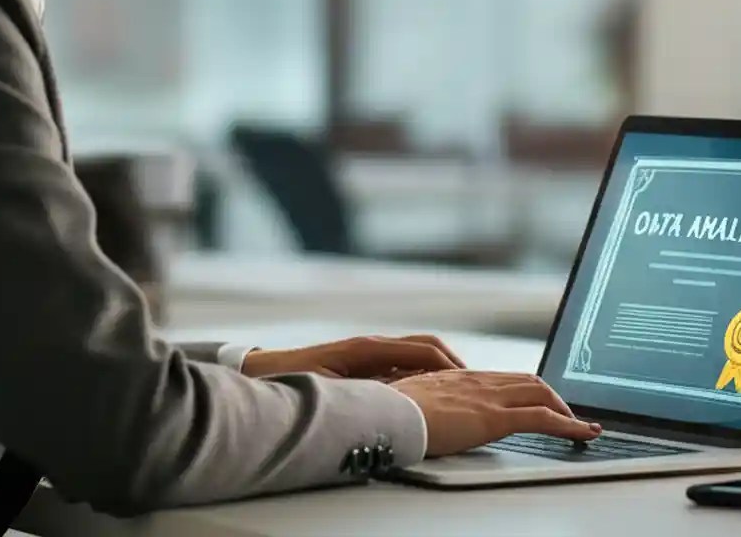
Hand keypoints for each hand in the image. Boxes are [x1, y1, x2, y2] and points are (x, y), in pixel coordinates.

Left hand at [241, 334, 465, 379]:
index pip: (421, 350)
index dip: (447, 366)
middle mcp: (372, 344)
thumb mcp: (327, 387)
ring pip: (417, 353)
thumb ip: (360, 390)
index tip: (468, 382)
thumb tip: (391, 396)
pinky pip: (404, 361)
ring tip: (462, 389)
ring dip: (441, 367)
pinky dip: (424, 372)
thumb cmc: (291, 380)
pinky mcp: (365, 361)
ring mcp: (369, 351)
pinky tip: (431, 392)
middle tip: (476, 384)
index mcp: (367, 347)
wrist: (263, 370)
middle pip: (426, 347)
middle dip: (453, 364)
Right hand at [391, 371, 601, 456]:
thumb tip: (421, 414)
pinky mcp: (494, 418)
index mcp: (458, 377)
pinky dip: (569, 425)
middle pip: (528, 381)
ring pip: (541, 394)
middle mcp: (478, 380)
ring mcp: (488, 397)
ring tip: (579, 426)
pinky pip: (542, 418)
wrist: (387, 414)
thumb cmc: (390, 411)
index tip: (537, 399)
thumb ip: (424, 403)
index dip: (526, 388)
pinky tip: (581, 434)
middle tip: (567, 414)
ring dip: (565, 409)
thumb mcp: (410, 402)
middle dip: (553, 397)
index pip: (503, 377)